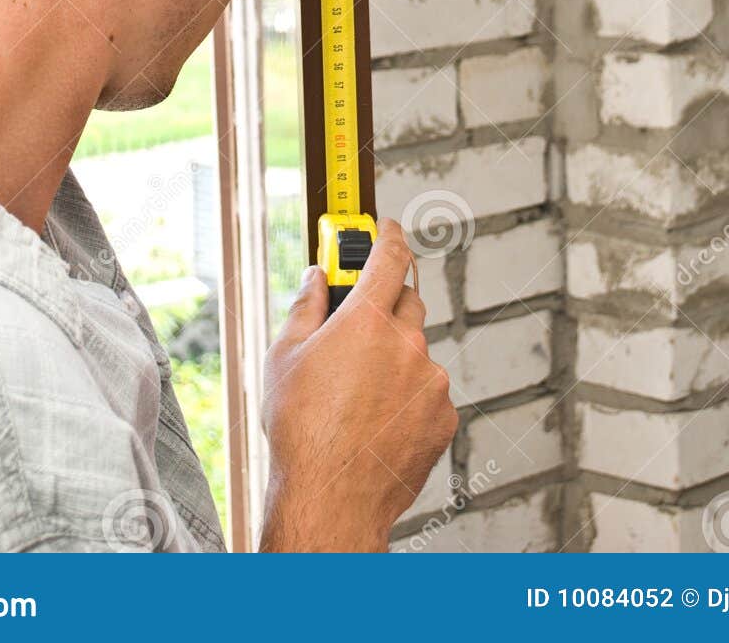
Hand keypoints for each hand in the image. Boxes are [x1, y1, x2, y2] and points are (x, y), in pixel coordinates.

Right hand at [260, 220, 457, 552]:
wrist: (331, 500)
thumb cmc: (301, 432)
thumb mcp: (284, 357)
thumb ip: (305, 306)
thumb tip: (315, 277)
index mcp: (368, 320)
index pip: (391, 256)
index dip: (390, 235)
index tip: (388, 228)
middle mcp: (408, 344)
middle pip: (407, 301)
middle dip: (386, 304)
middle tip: (358, 325)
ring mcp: (431, 383)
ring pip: (417, 352)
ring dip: (396, 358)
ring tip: (358, 395)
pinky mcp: (444, 417)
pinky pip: (428, 392)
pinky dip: (410, 396)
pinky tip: (377, 421)